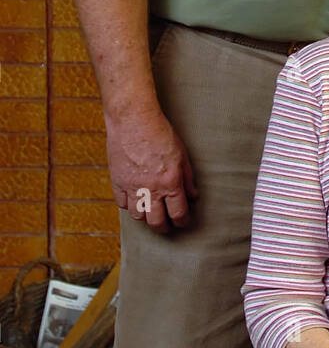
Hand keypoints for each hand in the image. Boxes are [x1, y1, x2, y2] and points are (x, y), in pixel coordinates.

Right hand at [105, 110, 198, 230]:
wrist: (134, 120)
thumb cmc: (160, 133)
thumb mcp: (182, 155)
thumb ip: (188, 178)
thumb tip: (193, 196)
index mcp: (170, 182)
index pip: (178, 213)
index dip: (183, 221)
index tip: (183, 222)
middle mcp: (151, 189)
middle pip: (157, 222)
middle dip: (164, 227)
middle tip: (167, 225)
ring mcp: (132, 187)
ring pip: (138, 216)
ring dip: (145, 216)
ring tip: (150, 211)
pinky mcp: (117, 181)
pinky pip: (122, 204)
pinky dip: (129, 205)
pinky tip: (135, 199)